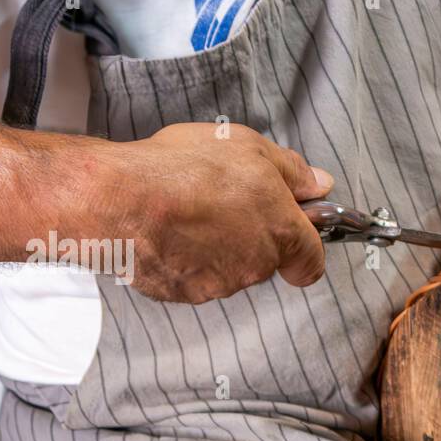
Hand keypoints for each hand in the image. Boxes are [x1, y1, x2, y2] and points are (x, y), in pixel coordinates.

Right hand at [103, 123, 332, 302]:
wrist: (120, 200)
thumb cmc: (184, 169)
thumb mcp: (249, 147)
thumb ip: (292, 170)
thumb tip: (319, 184)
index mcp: (281, 231)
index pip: (311, 261)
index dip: (305, 249)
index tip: (294, 234)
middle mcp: (257, 265)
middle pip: (267, 259)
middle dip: (252, 234)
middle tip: (222, 200)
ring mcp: (221, 284)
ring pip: (229, 268)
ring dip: (216, 245)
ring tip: (187, 209)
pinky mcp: (186, 293)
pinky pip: (194, 277)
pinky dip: (185, 258)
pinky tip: (168, 230)